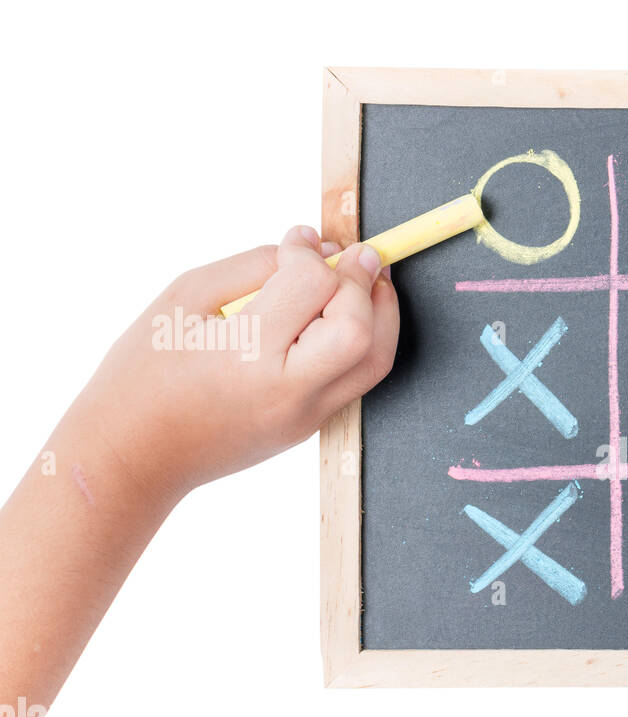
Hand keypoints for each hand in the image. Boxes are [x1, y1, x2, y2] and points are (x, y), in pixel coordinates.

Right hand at [71, 225, 397, 501]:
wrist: (134, 454)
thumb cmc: (145, 371)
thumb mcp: (186, 297)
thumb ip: (255, 265)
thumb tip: (315, 244)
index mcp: (246, 352)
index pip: (313, 286)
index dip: (312, 252)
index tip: (300, 239)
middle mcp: (286, 390)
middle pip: (359, 329)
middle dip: (363, 282)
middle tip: (354, 254)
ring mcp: (305, 416)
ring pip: (375, 361)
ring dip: (381, 313)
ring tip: (368, 279)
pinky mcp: (311, 428)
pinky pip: (357, 379)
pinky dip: (365, 340)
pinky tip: (346, 313)